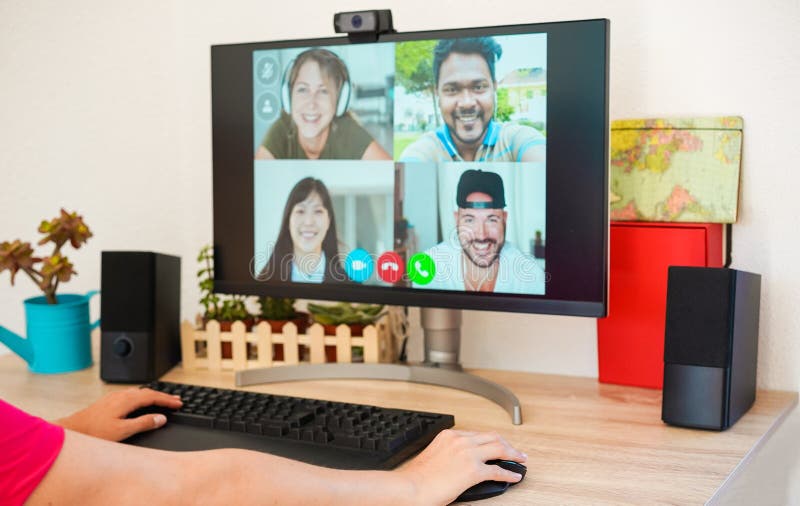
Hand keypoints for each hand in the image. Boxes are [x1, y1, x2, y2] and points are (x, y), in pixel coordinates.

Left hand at [56, 388, 182, 441]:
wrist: (72, 431)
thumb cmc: (94, 432)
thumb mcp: (122, 431)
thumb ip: (143, 423)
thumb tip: (160, 418)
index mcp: (126, 400)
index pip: (153, 397)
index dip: (167, 400)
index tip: (178, 403)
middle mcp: (120, 396)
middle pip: (147, 392)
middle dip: (162, 396)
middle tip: (175, 400)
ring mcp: (113, 397)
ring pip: (138, 392)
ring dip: (152, 395)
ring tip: (161, 399)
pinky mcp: (107, 402)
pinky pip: (129, 394)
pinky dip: (141, 397)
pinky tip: (138, 402)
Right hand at [400, 429, 526, 504]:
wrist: (410, 487)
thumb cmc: (417, 477)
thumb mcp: (433, 455)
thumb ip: (448, 453)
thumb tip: (459, 462)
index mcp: (449, 436)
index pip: (477, 434)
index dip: (491, 439)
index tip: (496, 444)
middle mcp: (460, 440)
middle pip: (492, 437)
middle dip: (506, 443)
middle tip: (515, 451)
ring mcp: (468, 454)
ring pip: (499, 448)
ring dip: (513, 454)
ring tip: (521, 459)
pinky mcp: (473, 471)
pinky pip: (498, 470)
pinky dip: (509, 473)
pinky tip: (515, 476)